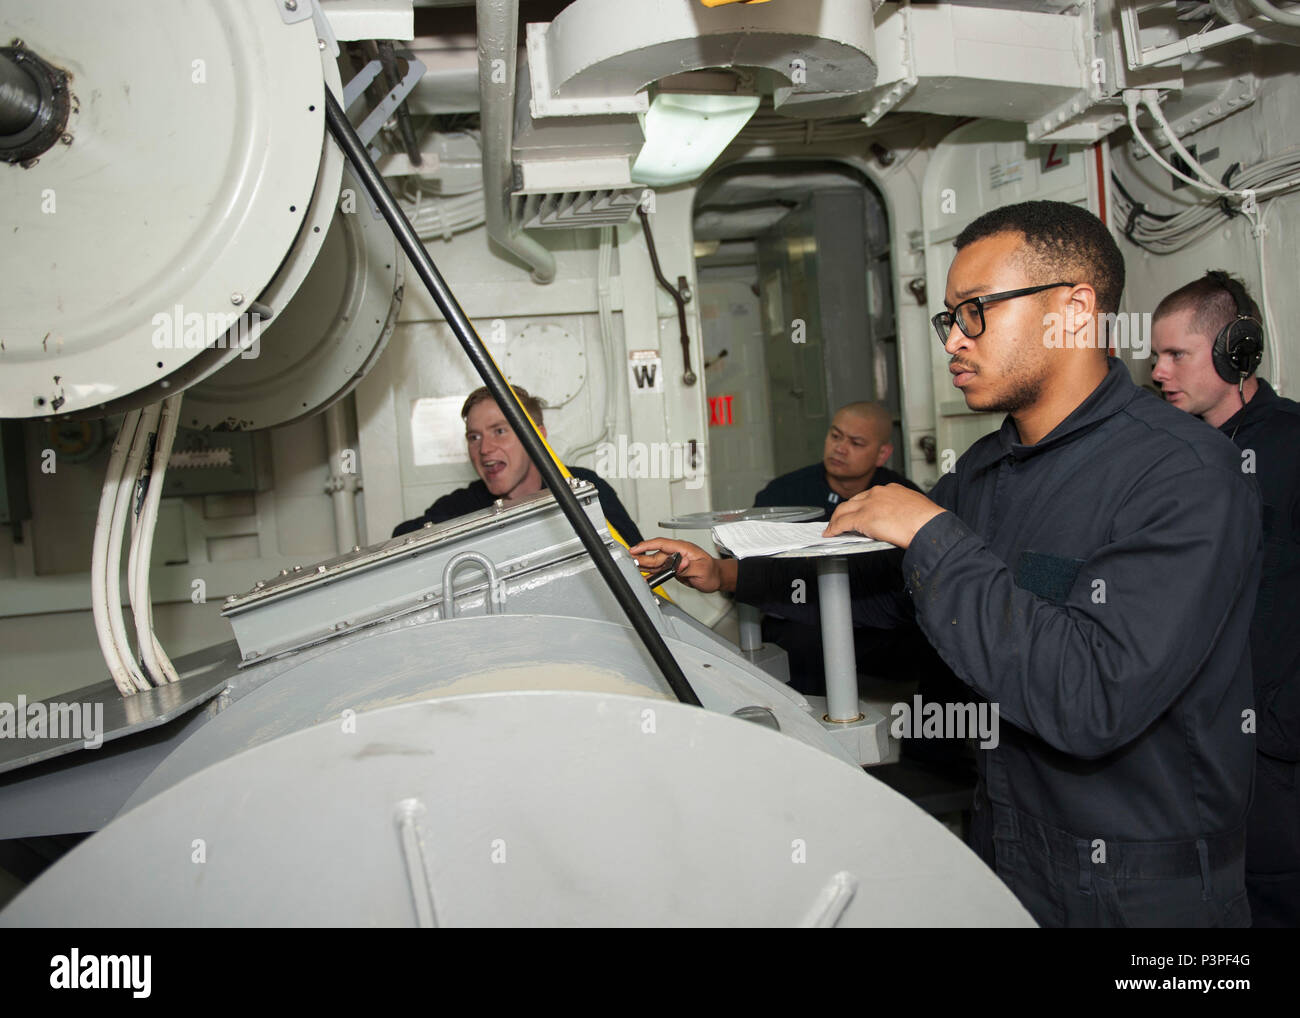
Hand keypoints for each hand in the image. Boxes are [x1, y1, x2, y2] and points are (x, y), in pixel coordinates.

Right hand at [629, 538, 734, 592]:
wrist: (716, 577)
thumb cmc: (712, 571)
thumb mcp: (701, 569)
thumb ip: (688, 567)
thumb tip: (679, 563)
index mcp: (683, 548)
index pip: (661, 544)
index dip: (647, 545)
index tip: (635, 549)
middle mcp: (676, 553)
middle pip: (655, 555)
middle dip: (641, 558)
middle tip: (629, 562)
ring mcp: (673, 561)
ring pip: (655, 562)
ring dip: (643, 566)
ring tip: (632, 569)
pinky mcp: (672, 569)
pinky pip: (659, 570)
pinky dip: (650, 573)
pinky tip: (643, 576)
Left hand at [822, 484, 945, 549]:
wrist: (930, 525)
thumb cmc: (928, 521)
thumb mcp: (915, 509)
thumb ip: (901, 511)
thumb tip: (898, 520)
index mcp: (891, 489)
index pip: (869, 496)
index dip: (860, 506)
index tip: (857, 512)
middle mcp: (878, 493)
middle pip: (853, 501)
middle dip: (845, 511)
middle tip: (839, 521)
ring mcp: (869, 504)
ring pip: (844, 510)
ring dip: (836, 520)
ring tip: (832, 529)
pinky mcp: (863, 518)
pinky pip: (842, 523)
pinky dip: (834, 529)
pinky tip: (831, 534)